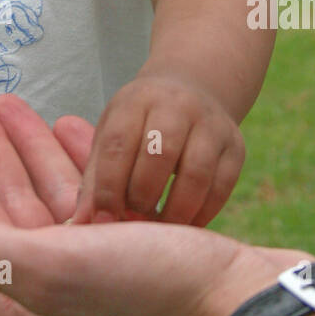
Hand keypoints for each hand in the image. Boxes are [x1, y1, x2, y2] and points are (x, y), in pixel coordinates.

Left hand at [0, 96, 303, 315]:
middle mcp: (52, 300)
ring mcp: (97, 281)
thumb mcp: (42, 264)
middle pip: (5, 207)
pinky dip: (80, 166)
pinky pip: (94, 204)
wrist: (253, 315)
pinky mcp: (137, 263)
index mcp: (19, 311)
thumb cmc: (149, 295)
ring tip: (15, 102)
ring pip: (49, 202)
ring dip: (30, 150)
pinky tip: (74, 130)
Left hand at [70, 72, 244, 225]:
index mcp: (137, 100)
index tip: (103, 219)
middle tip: (133, 222)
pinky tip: (184, 225)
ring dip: (175, 211)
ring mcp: (211, 124)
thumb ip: (96, 177)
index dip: (108, 187)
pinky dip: (202, 213)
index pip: (119, 143)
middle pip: (159, 155)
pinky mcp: (236, 146)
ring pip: (196, 173)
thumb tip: (79, 224)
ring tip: (159, 227)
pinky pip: (221, 188)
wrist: (193, 88)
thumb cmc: (140, 123)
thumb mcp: (112, 132)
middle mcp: (177, 106)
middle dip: (142, 197)